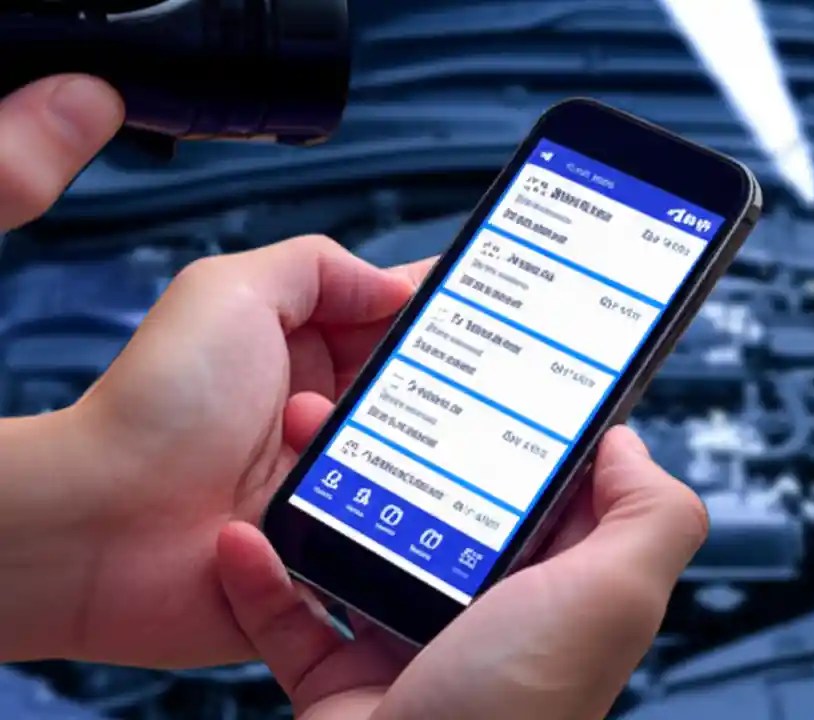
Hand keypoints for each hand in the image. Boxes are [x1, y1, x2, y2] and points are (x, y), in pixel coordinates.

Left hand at [0, 76, 437, 665]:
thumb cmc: (155, 408)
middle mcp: (327, 422)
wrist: (99, 528)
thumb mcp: (229, 292)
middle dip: (442, 397)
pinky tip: (358, 515)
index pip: (399, 328)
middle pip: (427, 403)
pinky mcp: (335, 555)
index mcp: (308, 356)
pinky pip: (397, 544)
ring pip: (423, 474)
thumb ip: (317, 265)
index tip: (502, 318)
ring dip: (405, 462)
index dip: (448, 322)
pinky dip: (394, 531)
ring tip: (333, 449)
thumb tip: (397, 285)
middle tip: (462, 393)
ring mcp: (334, 490)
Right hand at [217, 425, 707, 719]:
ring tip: (298, 438)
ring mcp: (415, 645)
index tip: (482, 369)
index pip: (547, 486)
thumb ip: (650, 514)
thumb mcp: (617, 594)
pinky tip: (245, 536)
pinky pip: (293, 617)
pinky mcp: (345, 683)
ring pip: (363, 544)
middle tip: (366, 390)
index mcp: (561, 586)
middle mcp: (492, 612)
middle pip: (444, 503)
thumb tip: (627, 444)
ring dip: (322, 490)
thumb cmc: (519, 712)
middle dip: (402, 444)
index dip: (518, 427)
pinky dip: (264, 578)